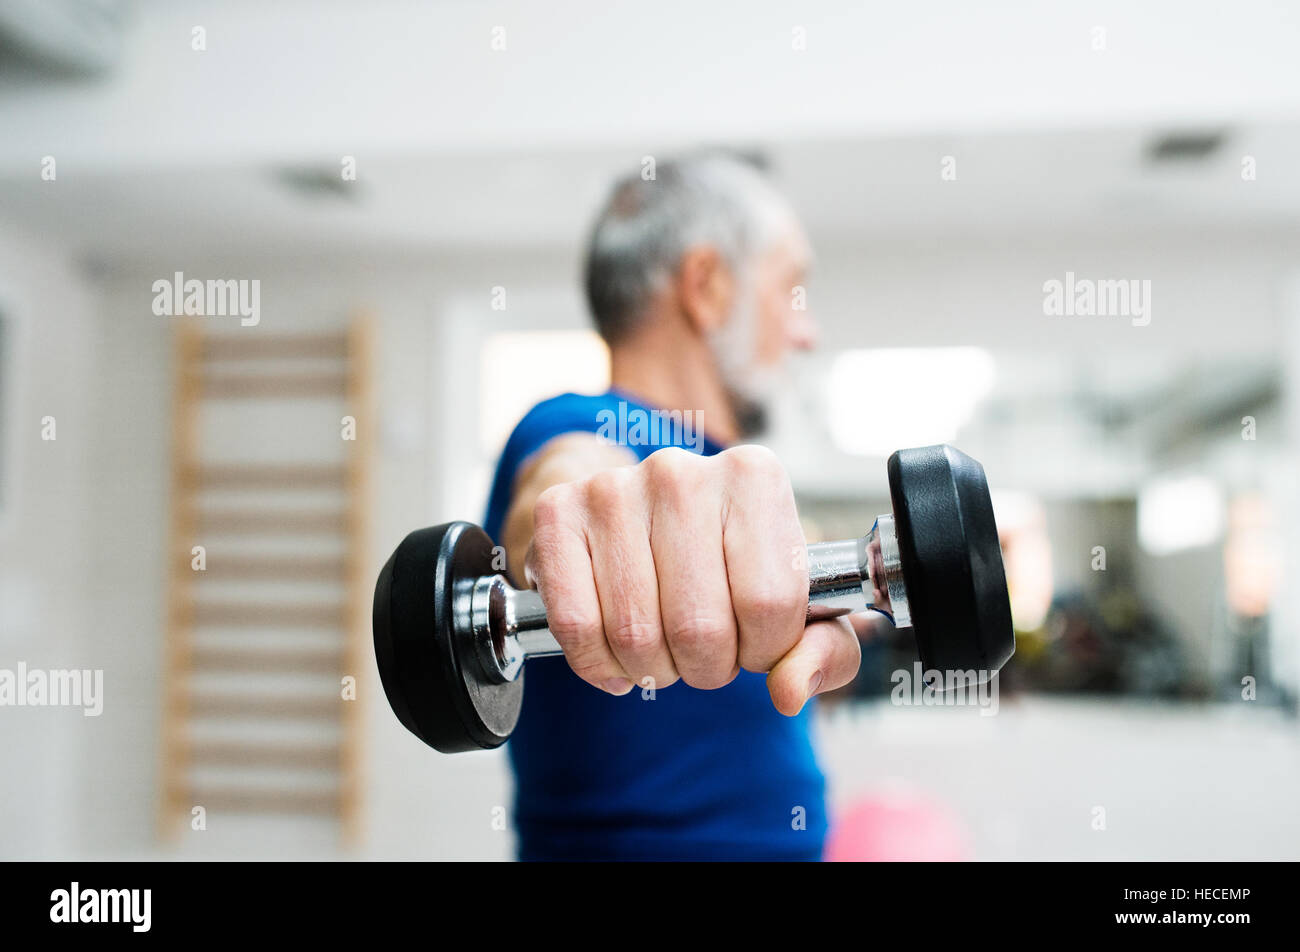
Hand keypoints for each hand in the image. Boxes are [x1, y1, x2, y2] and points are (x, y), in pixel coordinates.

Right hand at [524, 444, 860, 713]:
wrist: (638, 514)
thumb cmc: (724, 563)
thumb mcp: (796, 603)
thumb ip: (821, 652)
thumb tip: (789, 691)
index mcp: (754, 477)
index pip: (770, 605)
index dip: (762, 650)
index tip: (753, 641)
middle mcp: (681, 472)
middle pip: (699, 627)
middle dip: (705, 667)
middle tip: (703, 651)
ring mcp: (613, 488)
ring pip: (635, 634)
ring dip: (652, 670)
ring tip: (663, 647)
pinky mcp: (558, 513)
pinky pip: (576, 625)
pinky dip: (597, 663)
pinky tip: (616, 655)